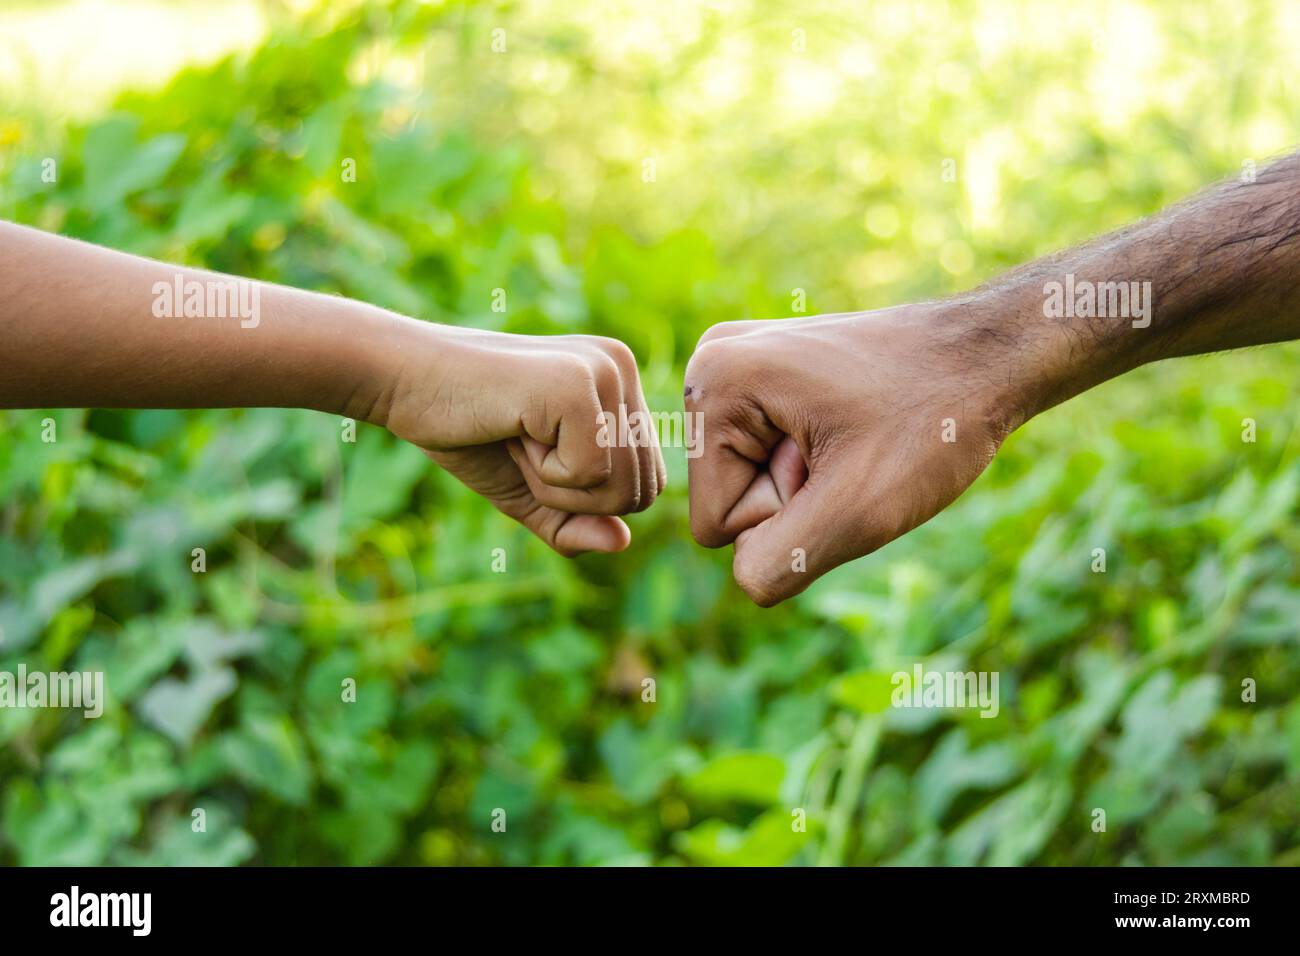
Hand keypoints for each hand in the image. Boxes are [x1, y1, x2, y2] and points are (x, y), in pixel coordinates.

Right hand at [382, 325, 665, 555]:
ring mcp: (604, 371)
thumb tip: (623, 542)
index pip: (647, 482)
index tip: (535, 454)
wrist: (404, 383)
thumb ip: (576, 523)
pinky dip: (544, 473)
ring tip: (519, 437)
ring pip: (622, 489)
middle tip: (523, 447)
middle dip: (576, 498)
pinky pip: (591, 475)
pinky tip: (513, 430)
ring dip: (557, 486)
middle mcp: (621, 367)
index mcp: (620, 383)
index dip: (589, 499)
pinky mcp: (577, 384)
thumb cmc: (466, 431)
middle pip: (643, 491)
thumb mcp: (530, 491)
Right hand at [684, 302, 1032, 604]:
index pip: (715, 524)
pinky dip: (814, 460)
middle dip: (797, 496)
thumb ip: (778, 562)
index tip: (842, 459)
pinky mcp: (763, 374)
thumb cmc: (933, 424)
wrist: (990, 356)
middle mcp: (710, 366)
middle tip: (856, 449)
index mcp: (714, 384)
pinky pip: (766, 460)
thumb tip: (744, 576)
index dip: (788, 514)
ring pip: (749, 485)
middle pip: (727, 503)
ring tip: (857, 436)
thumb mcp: (857, 510)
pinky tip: (853, 426)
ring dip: (808, 482)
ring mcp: (737, 366)